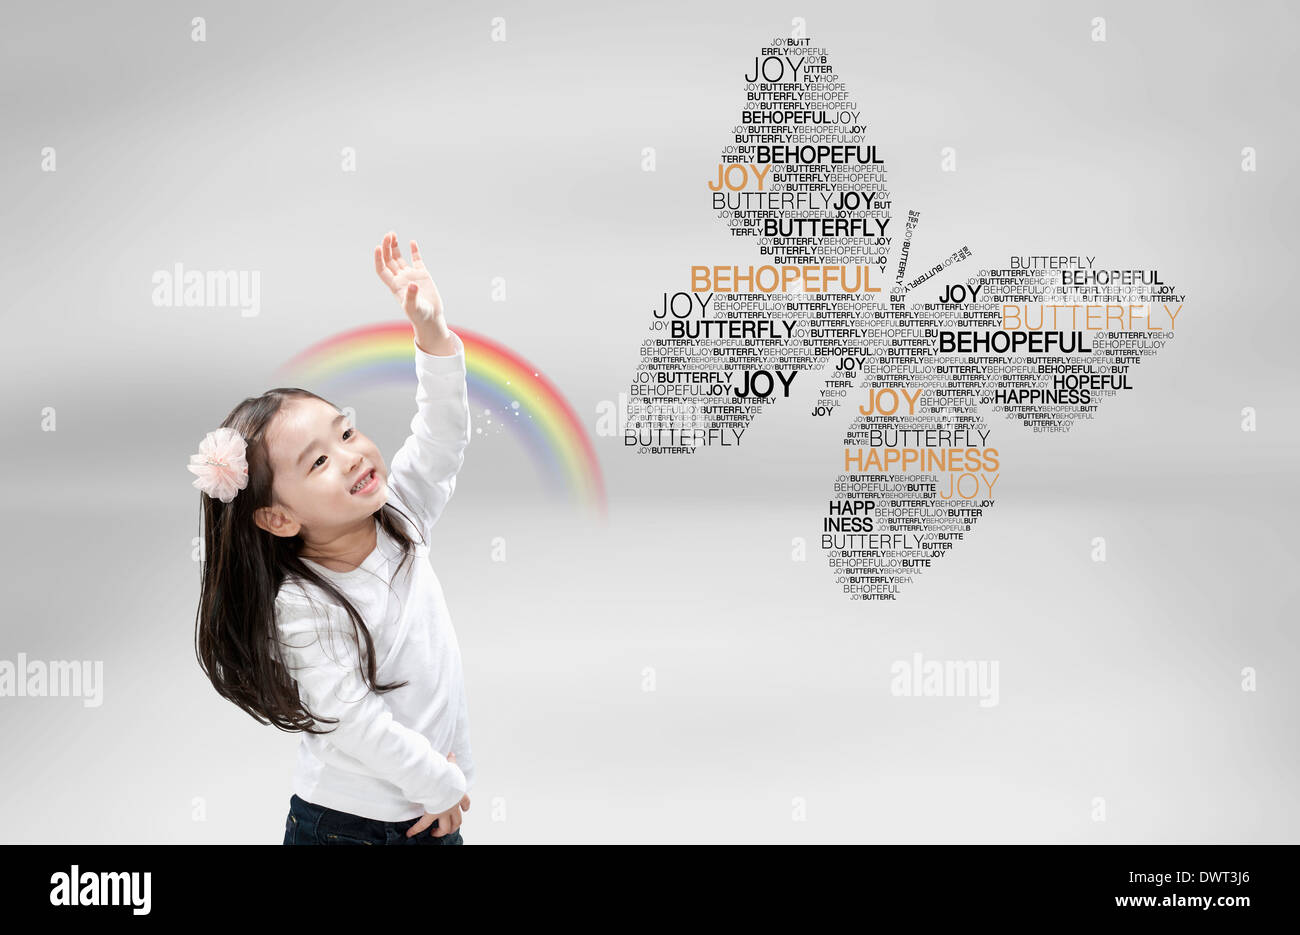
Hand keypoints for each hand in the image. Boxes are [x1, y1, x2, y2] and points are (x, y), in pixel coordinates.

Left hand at [373, 230, 453, 353]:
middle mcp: (400, 278)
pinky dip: (414, 251)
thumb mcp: (414, 308)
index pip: (382, 269)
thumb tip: (413, 284)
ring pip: (398, 258)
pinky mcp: (422, 274)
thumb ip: (412, 296)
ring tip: (393, 234)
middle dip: (387, 247)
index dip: (378, 259)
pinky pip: (416, 260)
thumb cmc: (420, 316)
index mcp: (394, 285)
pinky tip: (412, 242)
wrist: (431, 318)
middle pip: (388, 260)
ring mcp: (410, 275)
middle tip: (389, 235)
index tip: (377, 248)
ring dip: (395, 246)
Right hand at [405, 751, 470, 837]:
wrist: (439, 781)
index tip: (465, 810)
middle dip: (454, 826)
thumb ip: (451, 762)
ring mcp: (444, 812)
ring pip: (446, 828)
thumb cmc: (445, 774)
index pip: (466, 803)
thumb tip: (451, 754)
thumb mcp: (451, 767)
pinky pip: (423, 825)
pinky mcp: (432, 814)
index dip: (466, 808)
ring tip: (435, 833)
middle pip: (458, 821)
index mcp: (459, 795)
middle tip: (449, 827)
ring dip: (441, 832)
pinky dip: (416, 830)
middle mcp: (453, 806)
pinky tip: (410, 834)